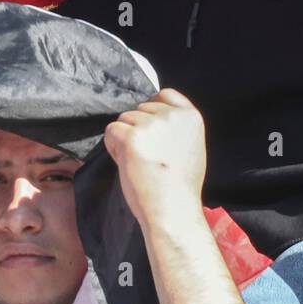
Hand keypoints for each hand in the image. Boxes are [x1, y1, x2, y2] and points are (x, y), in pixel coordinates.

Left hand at [104, 89, 205, 227]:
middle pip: (141, 108)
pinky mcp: (131, 137)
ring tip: (139, 162)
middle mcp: (172, 116)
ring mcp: (151, 125)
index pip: (165, 94)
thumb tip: (154, 116)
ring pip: (124, 119)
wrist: (173, 209)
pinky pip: (111, 131)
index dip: (153, 108)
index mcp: (191, 116)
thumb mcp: (191, 147)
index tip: (150, 127)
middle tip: (147, 155)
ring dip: (125, 138)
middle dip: (138, 127)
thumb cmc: (179, 186)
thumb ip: (177, 128)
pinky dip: (113, 147)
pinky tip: (127, 163)